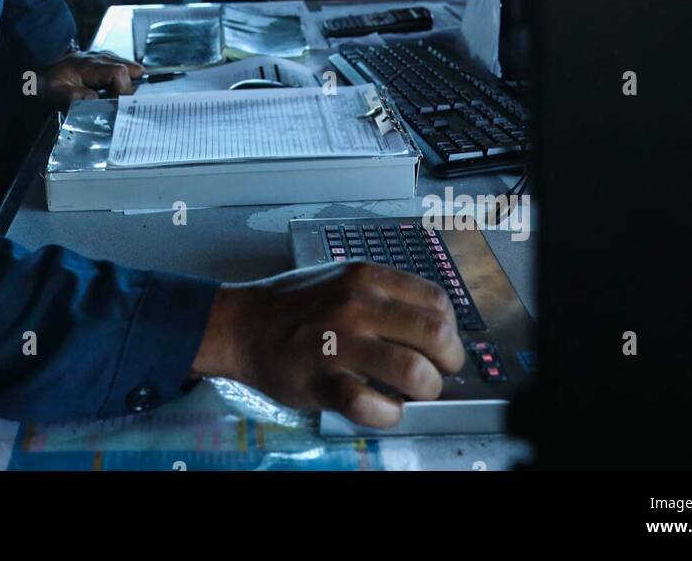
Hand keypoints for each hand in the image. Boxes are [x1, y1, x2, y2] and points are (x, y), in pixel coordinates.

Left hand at [40, 50, 142, 104]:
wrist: (40, 75)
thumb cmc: (49, 85)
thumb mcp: (56, 94)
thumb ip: (74, 97)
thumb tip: (94, 98)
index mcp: (88, 65)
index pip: (120, 72)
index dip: (123, 89)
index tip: (116, 102)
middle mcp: (99, 57)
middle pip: (131, 67)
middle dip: (130, 86)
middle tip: (118, 100)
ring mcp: (103, 56)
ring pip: (130, 67)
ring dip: (126, 83)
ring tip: (114, 96)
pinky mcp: (104, 60)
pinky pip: (122, 68)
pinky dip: (122, 80)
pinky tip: (111, 90)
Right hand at [191, 261, 463, 429]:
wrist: (241, 324)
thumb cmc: (294, 305)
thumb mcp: (342, 279)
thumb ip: (384, 295)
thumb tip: (433, 324)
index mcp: (366, 277)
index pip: (438, 301)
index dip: (450, 329)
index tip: (440, 344)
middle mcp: (357, 305)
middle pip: (437, 336)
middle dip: (448, 364)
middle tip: (436, 373)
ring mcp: (339, 342)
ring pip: (414, 372)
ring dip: (425, 391)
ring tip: (412, 394)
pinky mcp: (321, 380)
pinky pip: (370, 404)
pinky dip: (387, 414)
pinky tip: (382, 408)